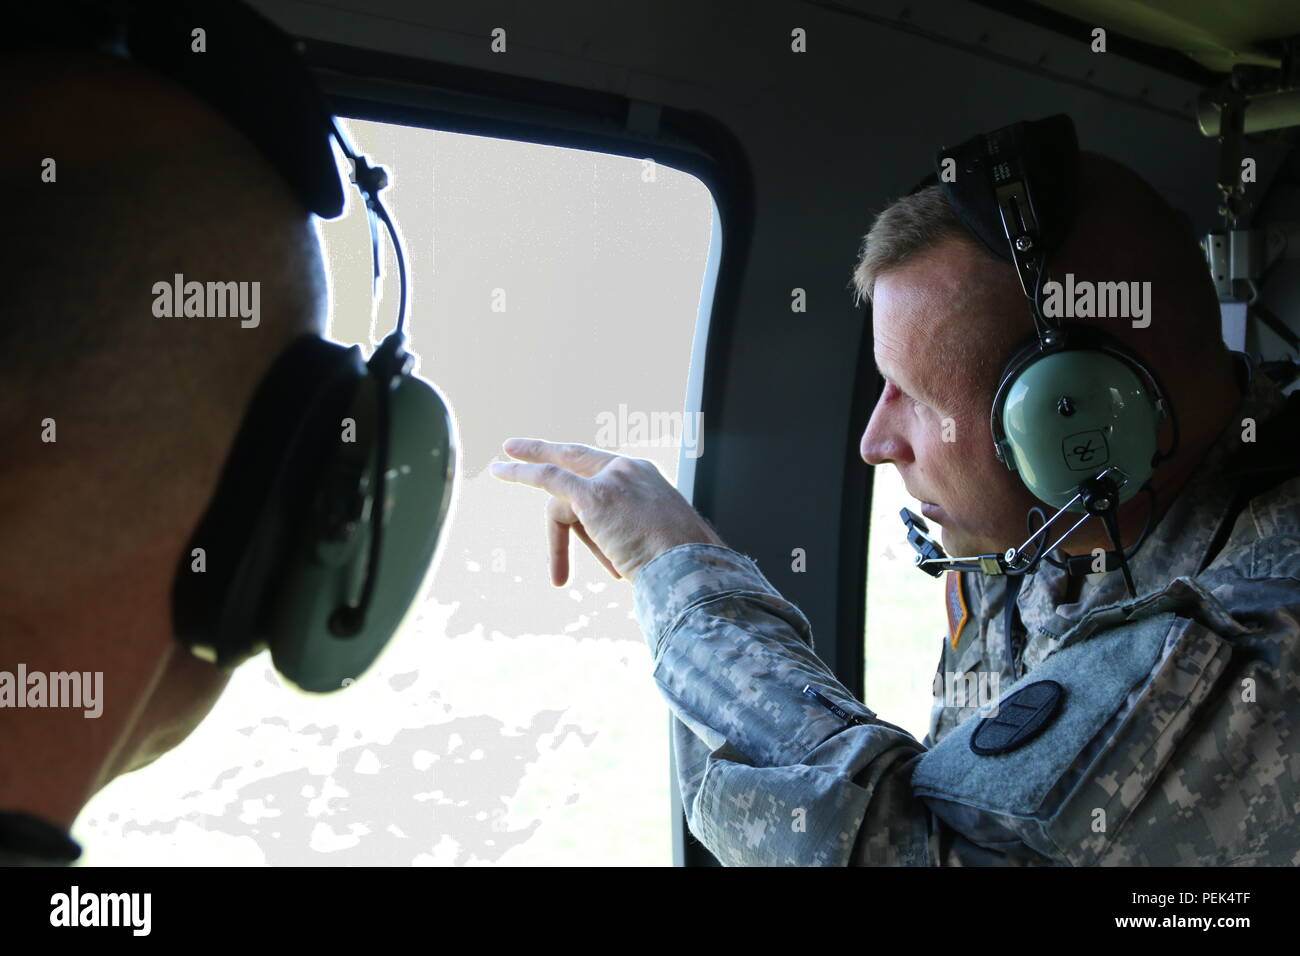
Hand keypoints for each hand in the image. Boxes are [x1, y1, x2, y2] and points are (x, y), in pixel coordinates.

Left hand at [489, 438, 724, 585]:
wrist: (692, 570)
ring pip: (563, 501)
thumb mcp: (658, 544)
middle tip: (510, 448)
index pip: (604, 471)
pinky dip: (521, 472)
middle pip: (575, 466)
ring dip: (557, 546)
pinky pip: (549, 478)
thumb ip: (633, 536)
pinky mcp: (595, 497)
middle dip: (541, 453)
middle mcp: (628, 469)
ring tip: (559, 580)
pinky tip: (500, 468)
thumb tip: (620, 556)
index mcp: (645, 476)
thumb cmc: (680, 569)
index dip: (577, 472)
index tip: (560, 472)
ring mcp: (612, 480)